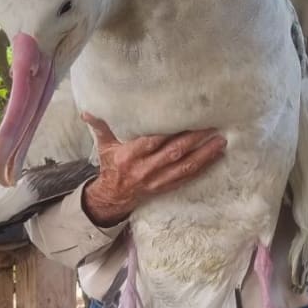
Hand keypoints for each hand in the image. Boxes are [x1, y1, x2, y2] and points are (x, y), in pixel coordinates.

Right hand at [80, 112, 226, 226]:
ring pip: (185, 167)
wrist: (113, 196)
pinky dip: (203, 167)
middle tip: (211, 126)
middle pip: (173, 153)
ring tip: (221, 141)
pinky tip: (216, 156)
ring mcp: (158, 180)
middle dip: (194, 140)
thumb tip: (87, 111)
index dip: (169, 132)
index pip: (152, 141)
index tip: (184, 118)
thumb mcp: (104, 146)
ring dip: (204, 155)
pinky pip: (188, 177)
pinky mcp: (167, 187)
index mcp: (130, 156)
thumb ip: (100, 126)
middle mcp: (145, 169)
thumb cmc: (111, 166)